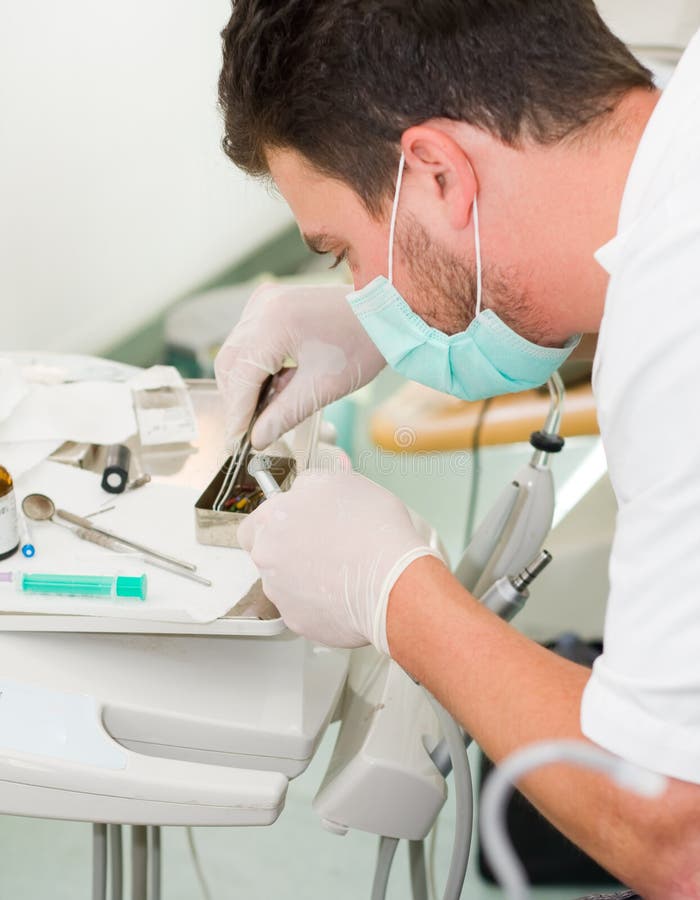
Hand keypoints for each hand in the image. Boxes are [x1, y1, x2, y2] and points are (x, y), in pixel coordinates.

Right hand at [214, 283, 385, 448]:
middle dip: (237, 399)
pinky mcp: (270, 304)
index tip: (238, 440)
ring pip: (236, 352)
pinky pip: (249, 340)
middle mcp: (262, 308)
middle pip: (230, 363)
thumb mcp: (322, 388)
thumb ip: (284, 415)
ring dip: (246, 383)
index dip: (237, 413)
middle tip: (250, 430)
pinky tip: (275, 384)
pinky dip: (256, 365)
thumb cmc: (361, 345)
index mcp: (273, 324)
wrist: (385, 314)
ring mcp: (264, 302)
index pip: (240, 377)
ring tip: (266, 409)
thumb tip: (257, 438)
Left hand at [237, 469, 442, 651]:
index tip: (298, 524)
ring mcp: (280, 592)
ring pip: (283, 583)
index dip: (279, 523)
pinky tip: (343, 592)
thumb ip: (317, 481)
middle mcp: (268, 556)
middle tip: (320, 547)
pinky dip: (319, 603)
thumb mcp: (346, 484)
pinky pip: (303, 609)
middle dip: (288, 550)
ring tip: (340, 571)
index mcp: (273, 518)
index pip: (257, 522)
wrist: (393, 582)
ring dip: (303, 577)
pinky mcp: (297, 620)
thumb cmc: (374, 532)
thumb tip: (310, 482)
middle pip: (267, 552)